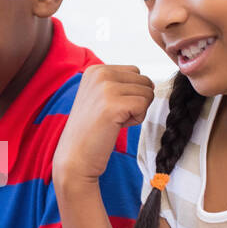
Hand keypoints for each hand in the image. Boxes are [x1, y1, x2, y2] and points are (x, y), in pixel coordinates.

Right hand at [53, 65, 154, 185]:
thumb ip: (120, 84)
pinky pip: (144, 105)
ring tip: (113, 121)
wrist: (75, 157)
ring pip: (147, 92)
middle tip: (112, 117)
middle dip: (135, 101)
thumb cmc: (92, 131)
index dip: (129, 94)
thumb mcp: (100, 96)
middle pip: (144, 81)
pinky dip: (137, 120)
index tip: (109, 108)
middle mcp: (99, 73)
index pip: (135, 72)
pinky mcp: (113, 104)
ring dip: (136, 111)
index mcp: (96, 69)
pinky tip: (117, 126)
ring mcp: (105, 87)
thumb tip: (151, 83)